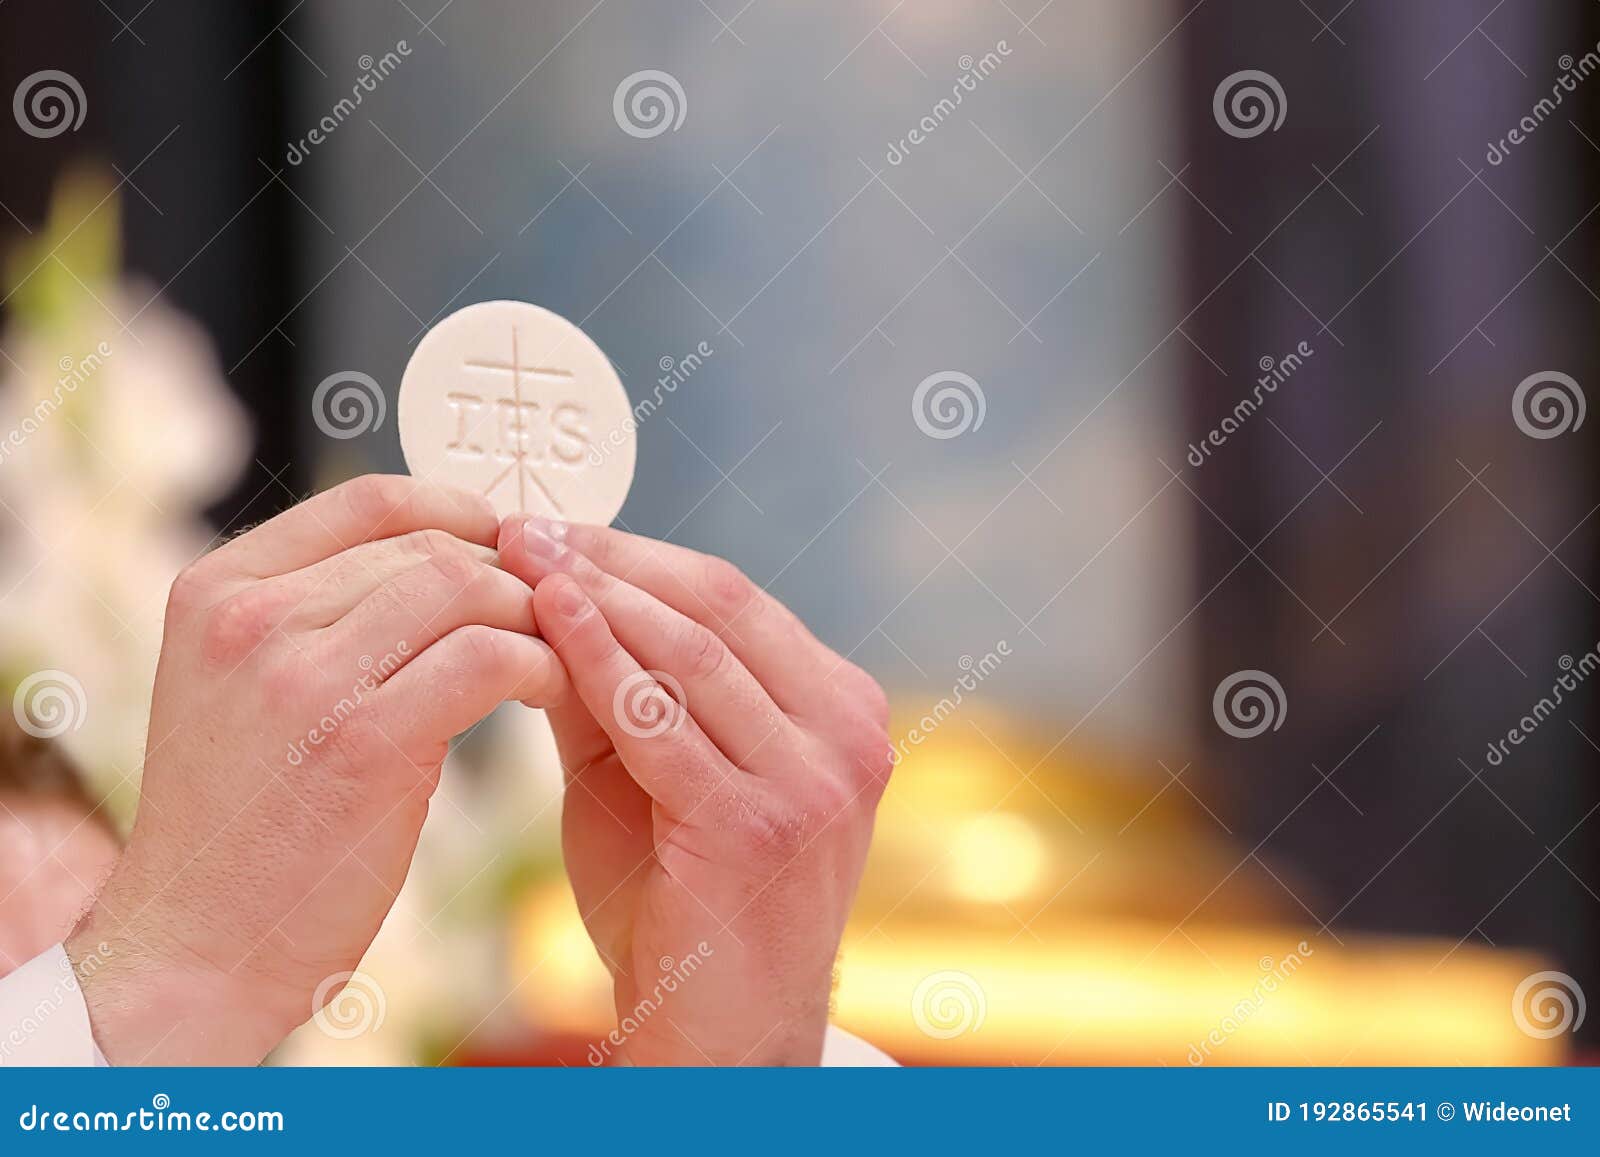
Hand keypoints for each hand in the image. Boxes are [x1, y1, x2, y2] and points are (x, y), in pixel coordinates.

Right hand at [66, 475, 565, 1063]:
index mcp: (217, 590)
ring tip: (552, 660)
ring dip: (532, 620)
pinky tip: (545, 694)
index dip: (460, 510)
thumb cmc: (245, 824)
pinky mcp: (364, 740)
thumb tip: (447, 564)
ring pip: (467, 590)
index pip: (370, 500)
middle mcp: (251, 617)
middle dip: (509, 577)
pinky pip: (491, 659)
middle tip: (552, 617)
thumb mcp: (246, 689)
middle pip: (430, 546)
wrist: (195, 950)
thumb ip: (319, 618)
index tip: (510, 544)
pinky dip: (541, 667)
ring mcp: (302, 674)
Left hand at [498, 515, 892, 1065]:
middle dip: (613, 559)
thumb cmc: (686, 902)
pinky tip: (549, 622)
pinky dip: (602, 663)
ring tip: (525, 558)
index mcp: (839, 708)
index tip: (560, 529)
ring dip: (600, 597)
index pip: (734, 600)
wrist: (716, 1033)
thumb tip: (551, 590)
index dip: (639, 554)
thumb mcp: (657, 772)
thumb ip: (620, 688)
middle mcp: (847, 734)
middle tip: (527, 527)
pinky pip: (666, 724)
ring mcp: (816, 782)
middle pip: (720, 608)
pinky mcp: (762, 827)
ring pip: (695, 654)